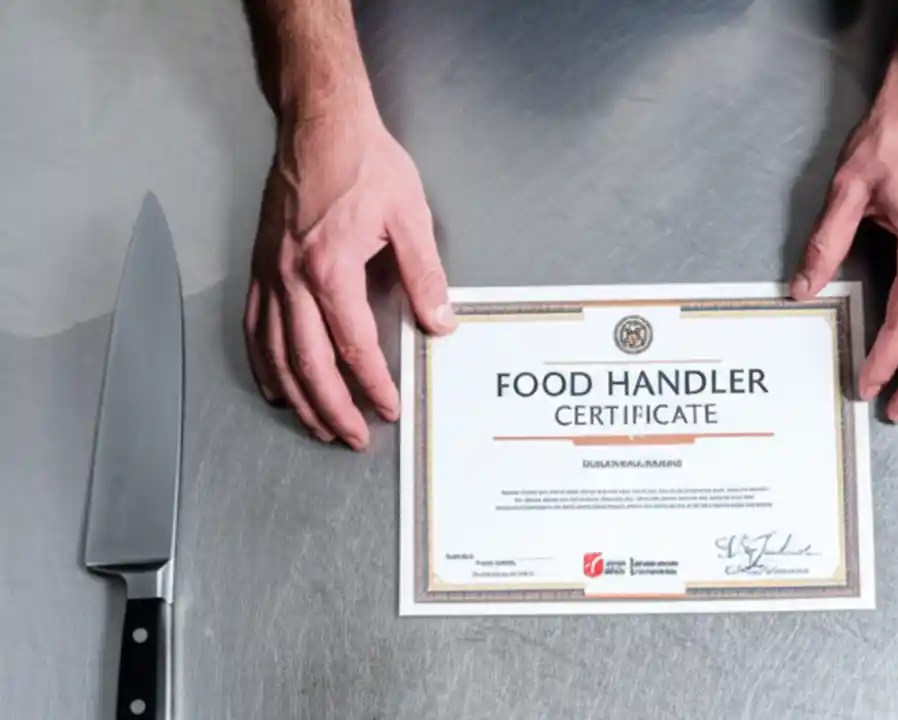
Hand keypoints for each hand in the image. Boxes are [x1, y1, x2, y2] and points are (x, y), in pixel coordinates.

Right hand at [243, 99, 455, 449]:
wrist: (320, 125)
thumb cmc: (365, 163)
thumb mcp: (410, 217)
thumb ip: (425, 275)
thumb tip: (440, 322)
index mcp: (330, 268)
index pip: (353, 345)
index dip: (372, 384)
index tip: (388, 408)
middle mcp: (292, 278)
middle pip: (308, 363)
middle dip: (332, 408)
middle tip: (355, 437)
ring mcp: (269, 274)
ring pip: (276, 354)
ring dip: (298, 398)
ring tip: (319, 426)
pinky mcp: (260, 267)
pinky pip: (254, 328)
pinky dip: (263, 365)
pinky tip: (276, 387)